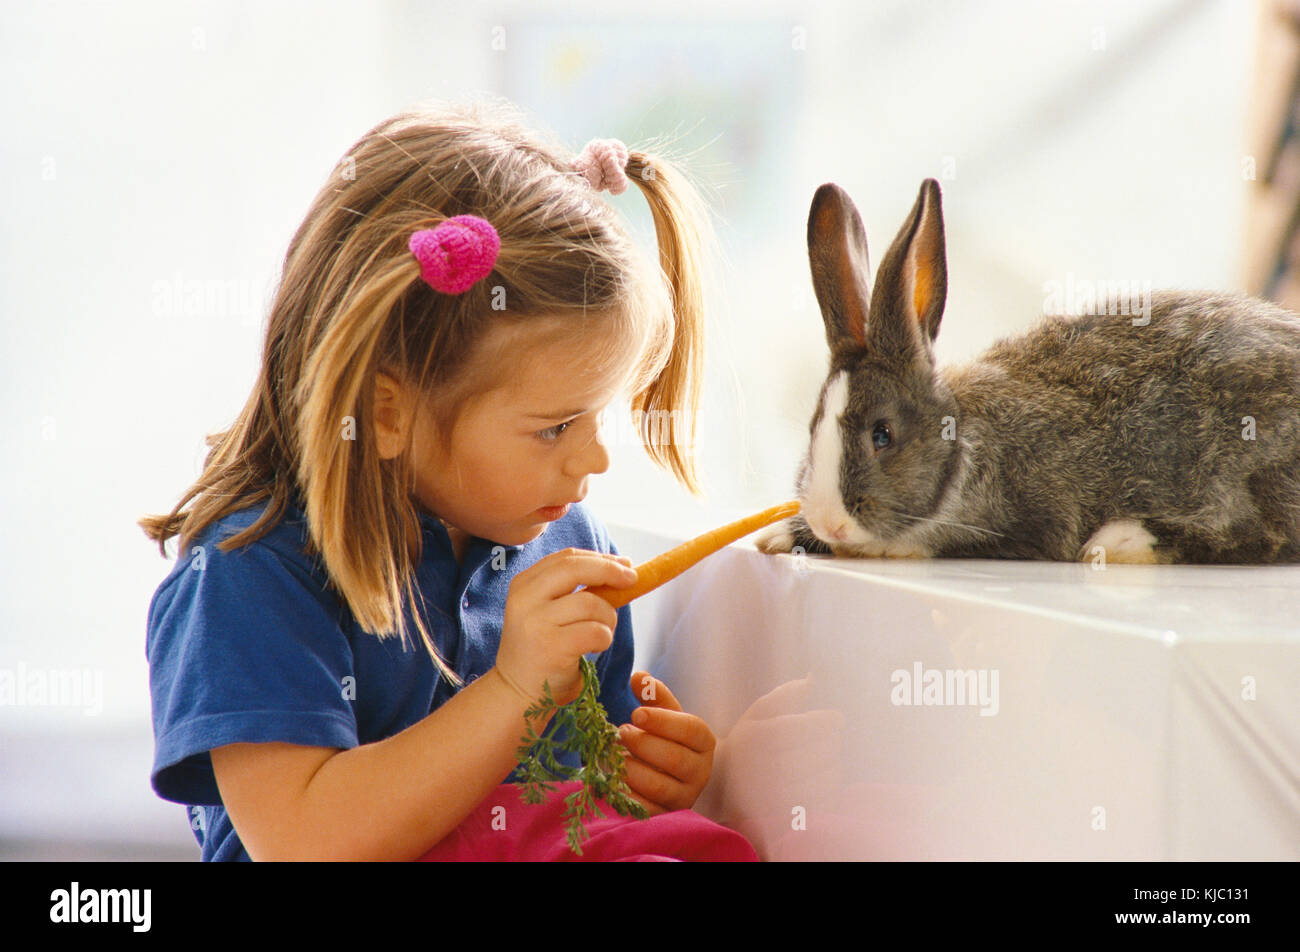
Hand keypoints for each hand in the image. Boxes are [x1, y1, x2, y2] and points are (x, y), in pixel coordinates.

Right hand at [495, 549, 637, 705]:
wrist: (516, 693)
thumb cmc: (542, 650)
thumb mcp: (548, 612)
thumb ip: (575, 591)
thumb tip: (622, 569)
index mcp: (524, 584)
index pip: (567, 558)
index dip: (600, 558)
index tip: (624, 564)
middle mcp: (525, 599)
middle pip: (576, 568)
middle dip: (610, 571)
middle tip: (633, 580)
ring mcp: (536, 622)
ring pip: (592, 603)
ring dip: (609, 617)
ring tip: (601, 632)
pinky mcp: (551, 646)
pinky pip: (596, 631)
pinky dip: (604, 638)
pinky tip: (593, 648)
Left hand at [618, 672, 715, 813]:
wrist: (664, 776)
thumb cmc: (664, 739)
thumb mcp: (663, 715)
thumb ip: (652, 694)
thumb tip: (639, 677)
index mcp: (704, 742)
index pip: (691, 730)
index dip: (663, 721)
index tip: (636, 712)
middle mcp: (701, 772)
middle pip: (675, 759)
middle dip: (643, 743)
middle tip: (621, 732)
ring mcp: (684, 797)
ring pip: (659, 786)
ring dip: (631, 768)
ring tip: (614, 754)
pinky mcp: (665, 816)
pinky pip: (645, 809)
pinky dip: (626, 793)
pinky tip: (613, 777)